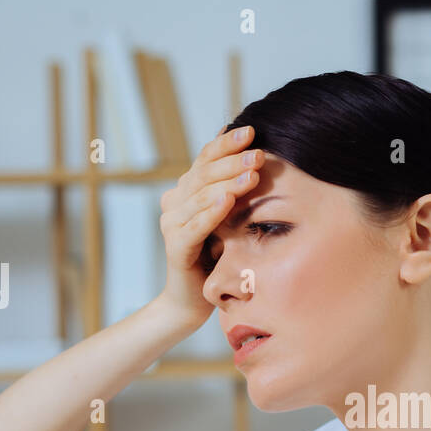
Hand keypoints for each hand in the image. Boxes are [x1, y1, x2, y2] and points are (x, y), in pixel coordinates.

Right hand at [156, 124, 263, 323]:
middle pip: (203, 173)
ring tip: (252, 174)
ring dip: (227, 183)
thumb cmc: (219, 256)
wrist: (194, 300)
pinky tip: (228, 201)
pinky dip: (211, 212)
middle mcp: (175, 202)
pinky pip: (194, 226)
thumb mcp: (232, 218)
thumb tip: (258, 155)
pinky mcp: (175, 248)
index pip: (205, 158)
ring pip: (200, 196)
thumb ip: (236, 189)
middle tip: (258, 153)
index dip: (226, 143)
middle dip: (233, 161)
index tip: (252, 131)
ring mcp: (172, 224)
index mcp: (187, 190)